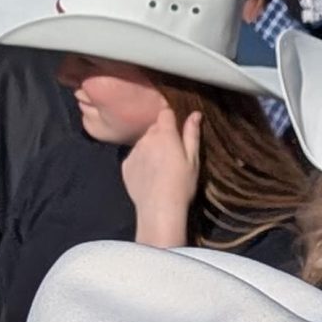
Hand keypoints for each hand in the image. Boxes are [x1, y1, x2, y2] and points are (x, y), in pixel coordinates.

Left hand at [121, 104, 200, 247]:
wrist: (159, 208)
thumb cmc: (182, 185)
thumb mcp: (193, 160)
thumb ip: (192, 135)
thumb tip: (195, 114)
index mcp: (165, 134)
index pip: (165, 113)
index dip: (171, 119)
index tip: (177, 131)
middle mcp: (146, 138)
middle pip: (154, 128)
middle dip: (161, 136)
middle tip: (172, 155)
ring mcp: (134, 151)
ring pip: (143, 143)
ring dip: (151, 149)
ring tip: (160, 169)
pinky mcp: (126, 164)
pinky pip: (135, 157)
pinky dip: (142, 163)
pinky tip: (150, 177)